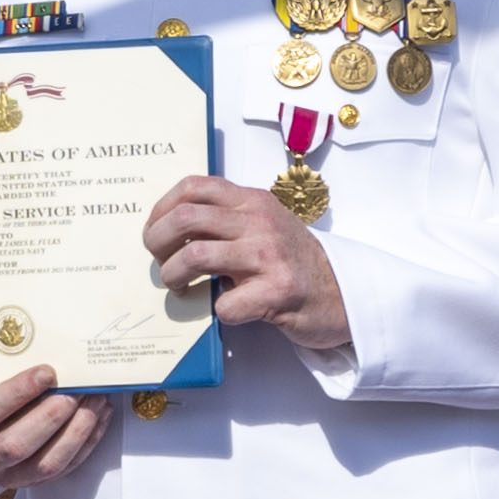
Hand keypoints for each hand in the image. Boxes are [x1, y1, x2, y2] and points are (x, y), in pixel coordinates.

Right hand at [0, 361, 109, 496]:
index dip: (18, 392)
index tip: (47, 372)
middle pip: (17, 444)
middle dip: (52, 416)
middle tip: (77, 391)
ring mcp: (8, 475)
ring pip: (47, 462)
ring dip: (76, 431)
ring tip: (95, 401)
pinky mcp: (34, 482)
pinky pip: (66, 468)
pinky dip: (87, 442)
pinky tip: (99, 416)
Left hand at [141, 174, 349, 360]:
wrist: (344, 294)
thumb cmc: (295, 263)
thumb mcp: (264, 226)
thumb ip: (228, 220)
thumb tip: (171, 230)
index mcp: (252, 201)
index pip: (192, 187)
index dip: (161, 209)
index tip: (154, 231)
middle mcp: (259, 222)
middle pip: (184, 219)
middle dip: (157, 243)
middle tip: (160, 262)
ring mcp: (268, 256)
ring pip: (195, 256)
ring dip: (175, 276)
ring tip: (180, 288)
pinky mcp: (277, 292)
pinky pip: (224, 303)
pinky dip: (217, 311)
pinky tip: (228, 309)